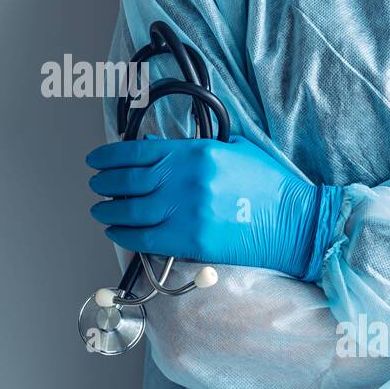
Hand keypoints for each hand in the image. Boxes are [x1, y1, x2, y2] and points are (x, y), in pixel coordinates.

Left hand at [86, 136, 338, 280]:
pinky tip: (115, 231)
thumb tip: (150, 147)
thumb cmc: (268, 185)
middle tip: (95, 185)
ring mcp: (188, 212)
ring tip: (99, 210)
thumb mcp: (232, 149)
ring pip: (132, 210)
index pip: (139, 152)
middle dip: (104, 183)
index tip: (96, 160)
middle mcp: (187, 179)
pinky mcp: (192, 241)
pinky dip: (124, 235)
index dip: (110, 156)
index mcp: (196, 152)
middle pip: (129, 181)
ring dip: (108, 211)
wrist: (294, 222)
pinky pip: (145, 239)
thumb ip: (191, 147)